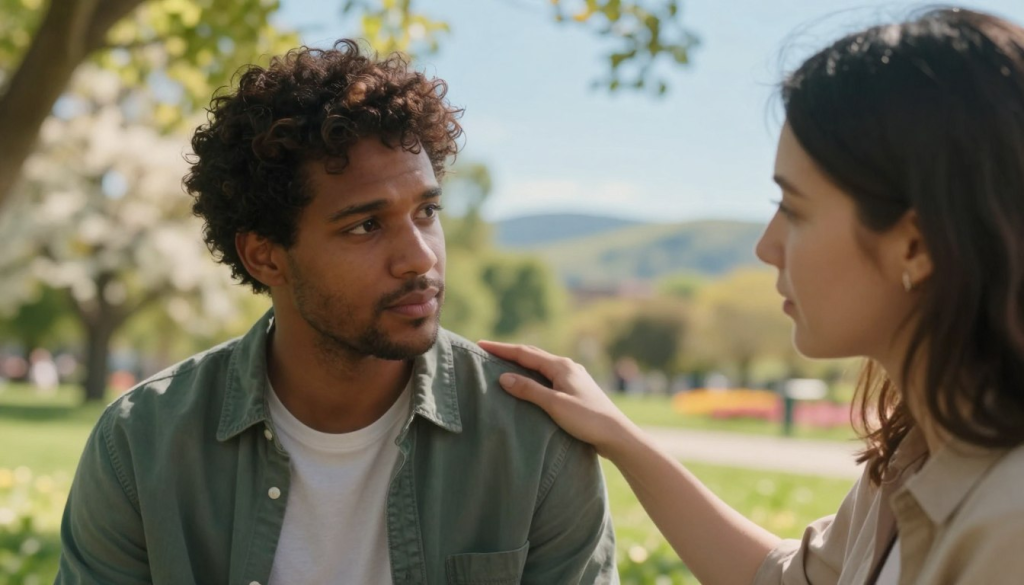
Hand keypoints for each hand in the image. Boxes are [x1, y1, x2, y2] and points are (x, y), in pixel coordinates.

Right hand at [477, 340, 635, 457]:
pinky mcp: (576, 389)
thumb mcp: (554, 404)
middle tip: (486, 351)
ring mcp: (573, 377)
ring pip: (541, 365)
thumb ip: (529, 390)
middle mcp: (567, 366)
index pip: (524, 353)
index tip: (480, 344)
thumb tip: (503, 377)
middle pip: (532, 355)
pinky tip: (528, 382)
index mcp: (561, 366)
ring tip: (502, 364)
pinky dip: (532, 375)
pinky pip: (548, 376)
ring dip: (521, 363)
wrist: (617, 434)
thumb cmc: (587, 419)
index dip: (501, 349)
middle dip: (509, 352)